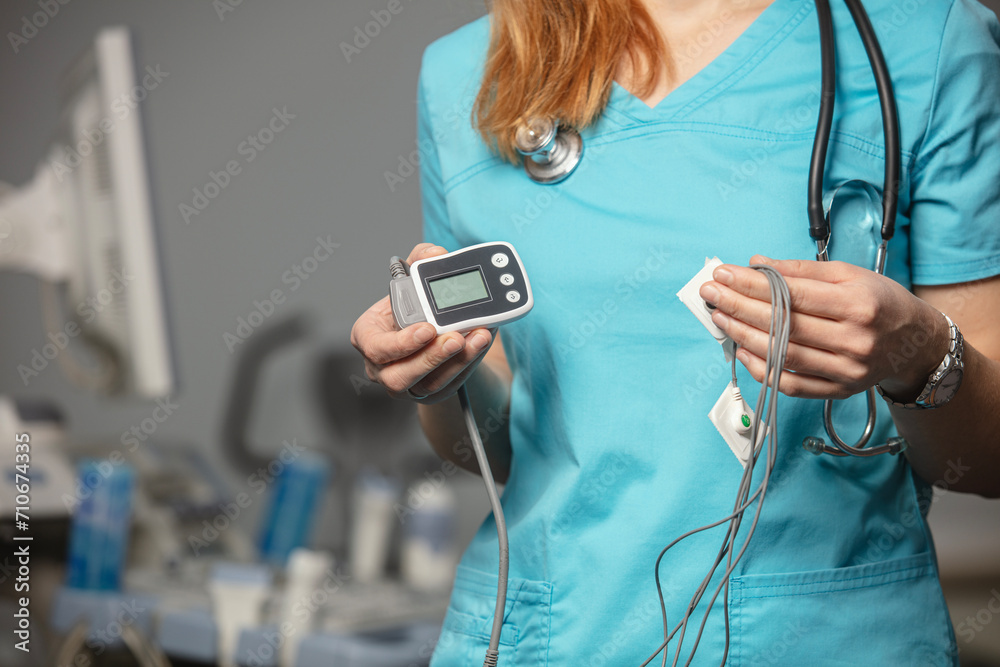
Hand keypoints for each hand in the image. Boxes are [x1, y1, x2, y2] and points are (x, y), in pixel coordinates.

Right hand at [350, 243, 496, 403]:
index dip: (400, 343)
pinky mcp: (433, 390)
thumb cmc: (412, 305)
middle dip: (431, 358)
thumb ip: (421, 259)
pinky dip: (468, 364)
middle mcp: (383, 367)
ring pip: (428, 384)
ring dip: (456, 362)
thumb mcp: (413, 276)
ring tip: (477, 338)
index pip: (376, 347)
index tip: (427, 329)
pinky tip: (480, 344)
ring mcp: (407, 383)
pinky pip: (449, 383)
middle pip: (400, 375)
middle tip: (456, 338)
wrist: (428, 330)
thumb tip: (435, 254)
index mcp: (369, 337)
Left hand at [698, 256, 949, 400]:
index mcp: (859, 304)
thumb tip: (756, 264)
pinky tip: (741, 350)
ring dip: (743, 336)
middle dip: (740, 307)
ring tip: (720, 318)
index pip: (793, 295)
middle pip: (784, 325)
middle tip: (711, 294)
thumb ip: (800, 271)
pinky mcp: (839, 391)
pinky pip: (792, 384)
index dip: (753, 285)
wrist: (916, 343)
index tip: (724, 275)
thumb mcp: (849, 275)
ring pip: (784, 355)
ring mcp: (846, 370)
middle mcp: (854, 340)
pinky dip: (762, 369)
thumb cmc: (880, 302)